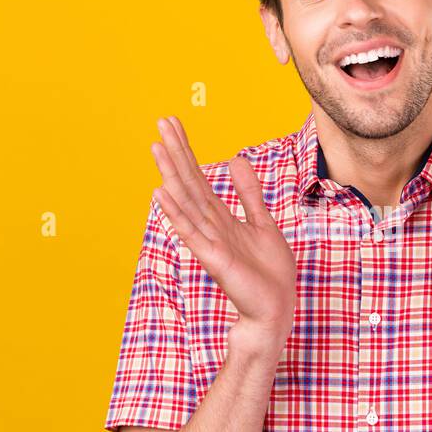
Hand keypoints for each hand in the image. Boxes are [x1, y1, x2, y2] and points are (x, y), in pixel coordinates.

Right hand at [149, 115, 296, 341]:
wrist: (274, 309)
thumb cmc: (268, 272)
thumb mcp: (263, 222)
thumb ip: (249, 194)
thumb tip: (236, 160)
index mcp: (221, 217)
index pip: (199, 177)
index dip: (187, 150)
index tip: (173, 124)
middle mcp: (210, 225)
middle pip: (189, 182)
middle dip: (176, 152)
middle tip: (161, 122)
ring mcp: (209, 241)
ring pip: (186, 201)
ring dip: (171, 174)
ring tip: (157, 148)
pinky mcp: (213, 258)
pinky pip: (191, 232)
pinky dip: (176, 212)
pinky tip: (161, 193)